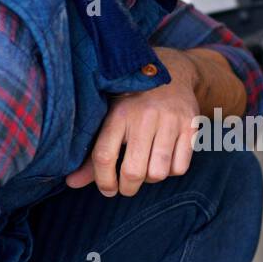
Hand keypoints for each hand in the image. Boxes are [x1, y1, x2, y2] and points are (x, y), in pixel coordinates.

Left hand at [65, 47, 199, 194]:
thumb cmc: (133, 103)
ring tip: (146, 170)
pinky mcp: (190, 126)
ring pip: (158, 173)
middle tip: (126, 187)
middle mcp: (144, 116)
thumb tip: (72, 184)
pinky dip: (171, 171)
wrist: (172, 72)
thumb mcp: (110, 119)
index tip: (107, 189)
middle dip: (128, 188)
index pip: (104, 156)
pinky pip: (180, 167)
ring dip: (150, 179)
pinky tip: (164, 160)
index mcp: (118, 113)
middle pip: (133, 171)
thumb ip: (93, 154)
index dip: (103, 180)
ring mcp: (170, 121)